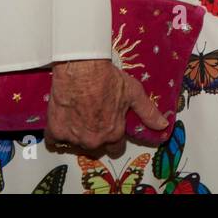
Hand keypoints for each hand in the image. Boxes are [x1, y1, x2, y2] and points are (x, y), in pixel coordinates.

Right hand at [44, 58, 168, 158]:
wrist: (81, 69)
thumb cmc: (109, 79)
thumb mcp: (134, 93)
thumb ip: (148, 112)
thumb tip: (163, 125)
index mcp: (114, 133)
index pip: (115, 148)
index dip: (113, 138)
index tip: (108, 126)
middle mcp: (94, 140)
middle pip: (95, 148)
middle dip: (94, 137)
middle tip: (92, 118)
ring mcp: (74, 138)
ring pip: (75, 145)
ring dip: (76, 135)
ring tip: (78, 115)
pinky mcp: (56, 132)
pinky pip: (54, 141)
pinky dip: (57, 134)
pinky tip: (62, 120)